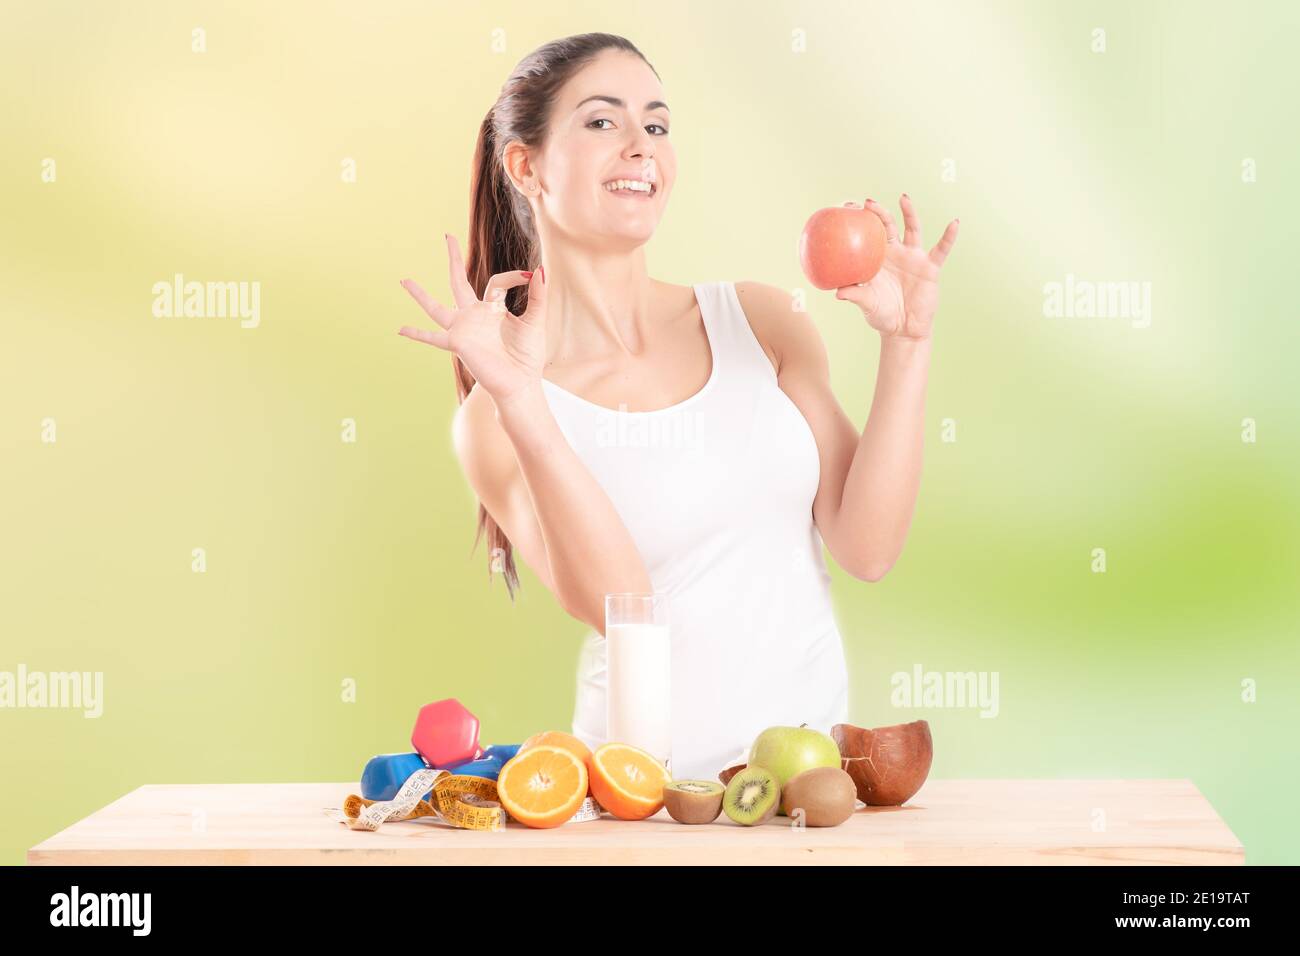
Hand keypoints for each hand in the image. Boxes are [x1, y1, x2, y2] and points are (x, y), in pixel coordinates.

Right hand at [398, 234, 546, 405]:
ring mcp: (463, 329)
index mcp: (493, 309)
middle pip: (458, 281)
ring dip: (420, 295)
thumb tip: (541, 270)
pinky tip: (400, 329)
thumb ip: (537, 297)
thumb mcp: (535, 321)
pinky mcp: (458, 343)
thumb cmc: (528, 356)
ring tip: (404, 280)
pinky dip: (417, 334)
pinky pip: (433, 337)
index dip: (513, 276)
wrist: (520, 383)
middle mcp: (475, 316)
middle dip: (453, 259)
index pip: (496, 281)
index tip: (529, 276)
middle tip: (447, 236)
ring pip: (436, 308)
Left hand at [834, 194, 957, 340]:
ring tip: (904, 198)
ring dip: (909, 213)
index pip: (869, 235)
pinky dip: (949, 236)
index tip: (850, 209)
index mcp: (878, 260)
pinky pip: (941, 249)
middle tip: (869, 202)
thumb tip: (837, 292)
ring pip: (913, 230)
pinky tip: (954, 223)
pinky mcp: (930, 267)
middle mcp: (896, 254)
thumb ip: (855, 295)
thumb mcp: (867, 304)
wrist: (904, 330)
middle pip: (888, 227)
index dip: (863, 223)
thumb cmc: (882, 315)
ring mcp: (914, 258)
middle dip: (880, 213)